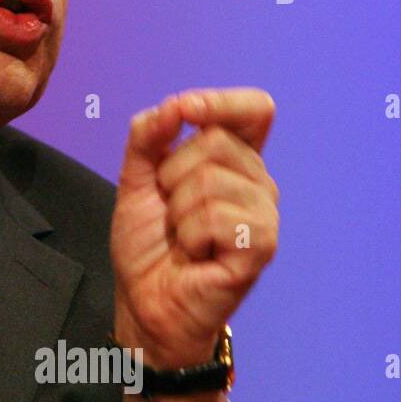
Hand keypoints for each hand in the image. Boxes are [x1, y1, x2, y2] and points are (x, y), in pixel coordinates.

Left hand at [110, 88, 279, 369]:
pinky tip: (194, 253)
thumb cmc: (148, 243)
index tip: (185, 109)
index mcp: (235, 160)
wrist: (144, 300)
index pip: (254, 110)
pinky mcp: (261, 247)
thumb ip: (149, 135)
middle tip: (171, 210)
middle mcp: (258, 182)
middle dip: (172, 173)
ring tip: (182, 235)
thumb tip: (175, 104)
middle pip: (216, 140)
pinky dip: (188, 236)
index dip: (221, 101)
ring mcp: (265, 215)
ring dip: (177, 211)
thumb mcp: (135, 178)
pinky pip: (215, 216)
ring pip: (211, 179)